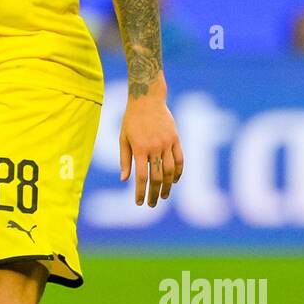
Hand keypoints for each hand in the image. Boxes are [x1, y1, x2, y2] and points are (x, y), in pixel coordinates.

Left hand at [119, 79, 183, 206]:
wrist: (147, 98)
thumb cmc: (131, 119)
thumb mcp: (123, 138)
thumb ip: (124, 160)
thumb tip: (124, 180)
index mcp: (139, 148)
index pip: (141, 177)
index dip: (141, 192)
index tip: (139, 203)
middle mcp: (154, 147)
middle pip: (157, 177)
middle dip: (155, 193)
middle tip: (152, 204)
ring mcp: (167, 143)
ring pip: (170, 171)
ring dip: (168, 186)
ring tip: (164, 196)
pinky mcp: (176, 139)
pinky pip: (180, 159)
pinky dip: (178, 172)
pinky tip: (175, 181)